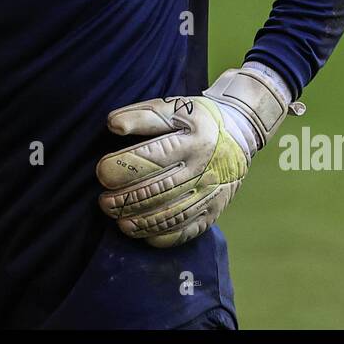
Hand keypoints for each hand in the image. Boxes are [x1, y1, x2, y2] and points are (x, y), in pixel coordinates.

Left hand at [96, 68, 300, 247]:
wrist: (241, 131)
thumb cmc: (197, 119)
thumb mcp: (174, 107)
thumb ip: (142, 115)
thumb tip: (113, 126)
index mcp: (192, 140)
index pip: (151, 157)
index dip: (122, 167)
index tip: (102, 172)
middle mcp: (203, 169)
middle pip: (158, 190)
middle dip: (125, 200)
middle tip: (104, 202)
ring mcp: (211, 193)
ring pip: (171, 215)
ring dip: (140, 223)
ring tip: (119, 221)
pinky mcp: (214, 210)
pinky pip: (188, 230)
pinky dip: (164, 237)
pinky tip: (145, 235)